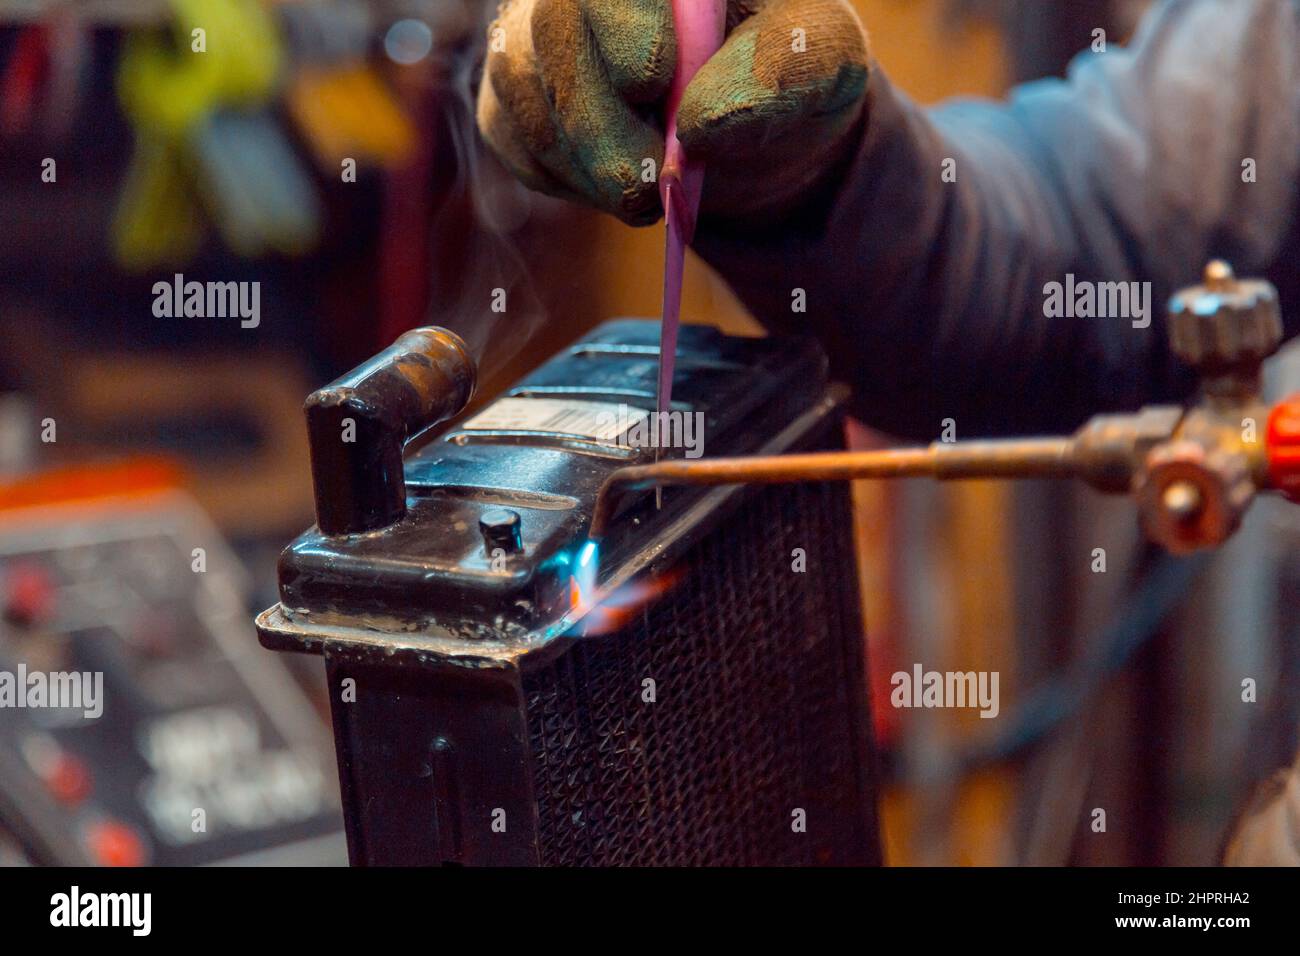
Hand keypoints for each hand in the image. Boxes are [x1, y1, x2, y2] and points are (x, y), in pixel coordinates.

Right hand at [476, 0, 870, 226]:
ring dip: (593, 168)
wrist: (754, 119)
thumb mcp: (818, 60)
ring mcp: (533, 28)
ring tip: (655, 188)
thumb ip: (777, 77)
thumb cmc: (787, 67)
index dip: (624, 30)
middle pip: (551, 35)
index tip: (653, 83)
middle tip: (657, 185)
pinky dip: (568, 181)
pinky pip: (515, 141)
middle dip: (605, 132)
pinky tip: (617, 178)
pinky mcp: (512, 91)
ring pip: (524, 96)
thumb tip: (697, 128)